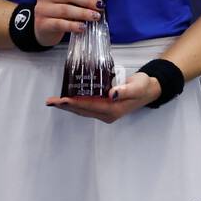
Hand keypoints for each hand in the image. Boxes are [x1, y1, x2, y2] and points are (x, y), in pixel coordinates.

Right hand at [33, 0, 115, 46]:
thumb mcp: (72, 1)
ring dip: (83, 13)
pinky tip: (82, 27)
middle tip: (100, 6)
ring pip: (65, 9)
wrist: (41, 29)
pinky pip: (60, 23)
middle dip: (88, 0)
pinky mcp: (42, 23)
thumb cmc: (59, 13)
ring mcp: (42, 9)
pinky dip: (73, 25)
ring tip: (95, 17)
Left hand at [45, 70, 160, 122]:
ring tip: (54, 101)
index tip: (62, 99)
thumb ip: (125, 90)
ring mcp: (106, 112)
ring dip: (68, 106)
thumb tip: (111, 94)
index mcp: (113, 109)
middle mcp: (107, 114)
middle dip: (66, 106)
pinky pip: (87, 107)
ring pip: (83, 110)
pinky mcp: (105, 108)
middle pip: (82, 110)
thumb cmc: (143, 86)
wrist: (150, 90)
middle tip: (50, 101)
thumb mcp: (137, 86)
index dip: (75, 103)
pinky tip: (68, 99)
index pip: (90, 106)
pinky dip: (76, 104)